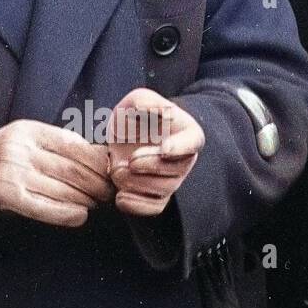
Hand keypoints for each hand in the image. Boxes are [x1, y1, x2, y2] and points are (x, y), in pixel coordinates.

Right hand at [0, 120, 112, 226]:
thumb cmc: (3, 157)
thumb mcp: (26, 140)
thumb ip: (57, 145)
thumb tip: (102, 156)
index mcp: (29, 130)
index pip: (73, 144)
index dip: (97, 161)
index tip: (110, 173)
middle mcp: (20, 148)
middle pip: (71, 169)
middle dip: (96, 184)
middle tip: (108, 194)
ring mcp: (13, 172)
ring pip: (62, 189)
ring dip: (86, 200)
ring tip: (95, 205)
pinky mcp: (7, 195)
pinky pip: (44, 207)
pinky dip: (66, 214)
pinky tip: (80, 216)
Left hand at [106, 89, 204, 216]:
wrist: (128, 137)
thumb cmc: (138, 115)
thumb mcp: (138, 100)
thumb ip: (145, 101)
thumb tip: (152, 109)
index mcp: (186, 134)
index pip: (191, 143)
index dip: (179, 147)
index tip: (164, 148)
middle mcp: (183, 160)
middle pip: (174, 169)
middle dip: (150, 165)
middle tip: (129, 159)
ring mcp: (172, 180)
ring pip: (162, 190)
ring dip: (138, 183)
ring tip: (117, 171)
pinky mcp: (157, 196)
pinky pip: (153, 208)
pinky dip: (136, 206)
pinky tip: (120, 197)